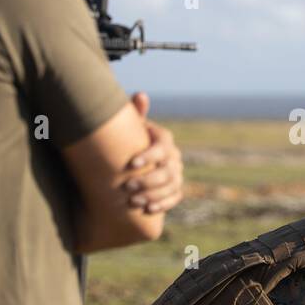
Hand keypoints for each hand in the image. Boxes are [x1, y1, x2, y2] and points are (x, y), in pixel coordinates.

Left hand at [124, 92, 183, 213]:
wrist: (130, 161)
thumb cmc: (128, 140)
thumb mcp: (130, 127)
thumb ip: (134, 113)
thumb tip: (140, 94)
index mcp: (163, 140)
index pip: (162, 147)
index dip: (149, 156)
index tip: (131, 164)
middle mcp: (173, 157)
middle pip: (167, 171)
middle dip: (148, 181)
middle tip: (128, 188)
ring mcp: (176, 174)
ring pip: (171, 186)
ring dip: (153, 195)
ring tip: (134, 202)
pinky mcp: (175, 189)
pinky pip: (174, 198)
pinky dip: (162, 204)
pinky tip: (147, 209)